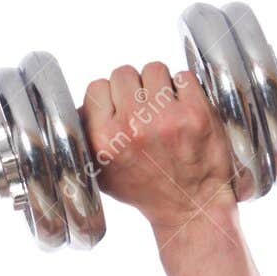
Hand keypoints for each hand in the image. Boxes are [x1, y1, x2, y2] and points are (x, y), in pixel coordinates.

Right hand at [81, 62, 235, 232]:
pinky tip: (183, 109)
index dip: (109, 95)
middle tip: (143, 107)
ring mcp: (165, 117)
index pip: (96, 87)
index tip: (119, 107)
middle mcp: (131, 126)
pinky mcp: (196, 112)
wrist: (190, 206)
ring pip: (154, 69)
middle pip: (124, 73)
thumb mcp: (101, 172)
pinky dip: (185, 89)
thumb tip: (80, 107)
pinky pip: (184, 77)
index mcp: (103, 139)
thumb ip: (87, 139)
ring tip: (164, 107)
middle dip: (133, 87)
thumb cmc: (145, 189)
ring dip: (159, 84)